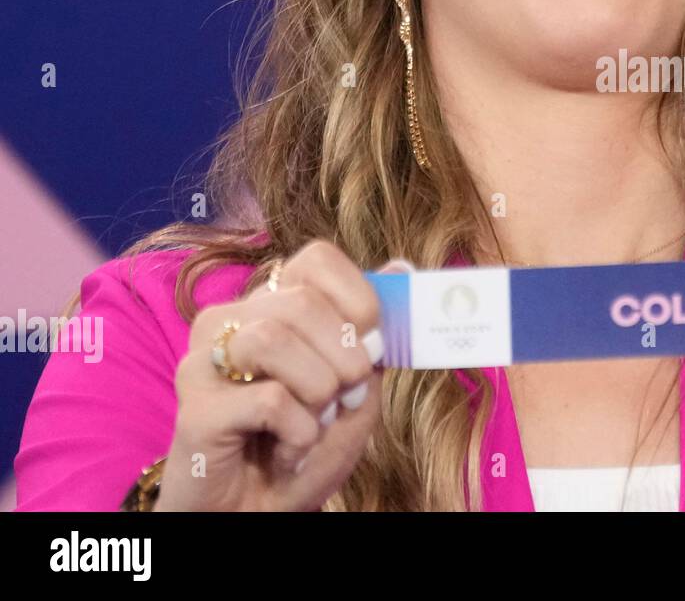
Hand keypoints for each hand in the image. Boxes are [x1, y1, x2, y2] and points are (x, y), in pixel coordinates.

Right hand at [155, 241, 394, 510]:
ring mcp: (203, 362)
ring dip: (319, 390)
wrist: (257, 513)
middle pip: (301, 301)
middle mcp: (229, 321)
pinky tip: (290, 451)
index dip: (357, 297)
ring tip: (317, 422)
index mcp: (270, 305)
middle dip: (347, 356)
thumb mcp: (356, 387)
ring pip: (274, 340)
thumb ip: (374, 332)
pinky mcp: (194, 408)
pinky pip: (269, 400)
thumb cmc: (305, 445)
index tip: (374, 344)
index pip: (315, 259)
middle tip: (350, 395)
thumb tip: (403, 267)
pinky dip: (299, 432)